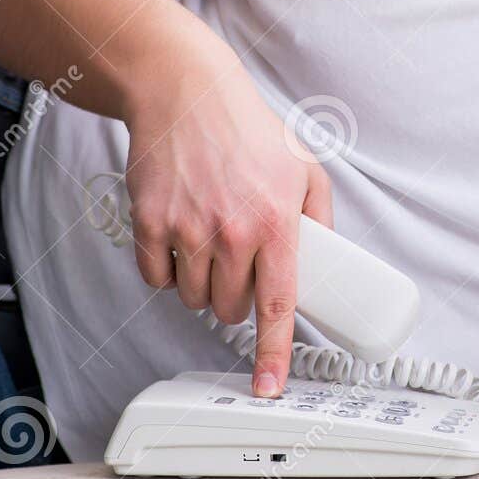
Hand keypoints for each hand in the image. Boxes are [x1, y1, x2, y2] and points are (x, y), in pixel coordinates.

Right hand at [121, 53, 332, 396]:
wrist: (186, 93)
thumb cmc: (246, 128)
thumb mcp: (304, 165)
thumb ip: (320, 214)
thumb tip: (328, 256)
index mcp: (276, 221)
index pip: (278, 305)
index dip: (275, 353)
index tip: (270, 385)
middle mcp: (231, 231)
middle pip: (232, 308)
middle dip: (238, 298)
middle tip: (240, 265)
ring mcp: (187, 230)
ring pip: (194, 299)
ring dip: (203, 287)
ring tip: (210, 244)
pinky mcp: (150, 223)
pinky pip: (156, 279)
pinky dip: (166, 272)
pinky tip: (178, 239)